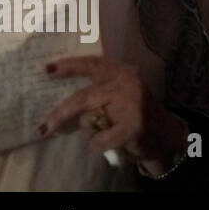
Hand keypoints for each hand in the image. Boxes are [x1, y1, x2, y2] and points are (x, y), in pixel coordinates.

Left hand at [39, 57, 187, 174]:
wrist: (164, 135)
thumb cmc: (135, 114)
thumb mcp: (118, 96)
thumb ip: (97, 92)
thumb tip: (61, 97)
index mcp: (123, 72)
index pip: (94, 64)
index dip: (70, 66)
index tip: (48, 69)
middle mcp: (128, 82)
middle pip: (83, 97)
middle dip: (61, 114)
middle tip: (44, 128)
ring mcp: (132, 104)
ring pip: (89, 121)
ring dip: (90, 133)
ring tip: (104, 133)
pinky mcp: (133, 126)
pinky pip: (98, 140)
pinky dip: (99, 145)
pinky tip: (112, 143)